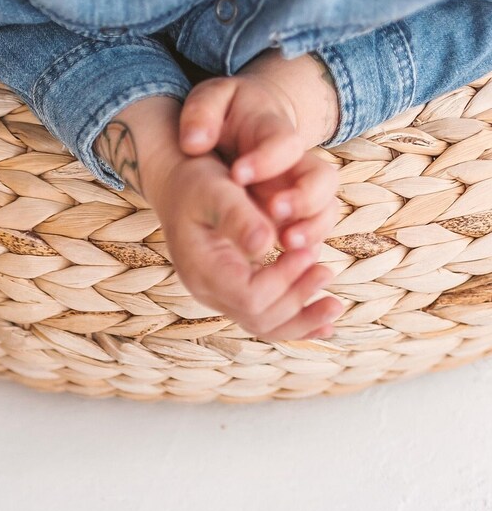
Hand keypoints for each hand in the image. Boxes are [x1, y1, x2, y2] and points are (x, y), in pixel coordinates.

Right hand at [149, 146, 341, 339]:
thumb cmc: (196, 183)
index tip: (307, 252)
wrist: (178, 187)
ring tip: (333, 305)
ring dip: (302, 320)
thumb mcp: (213, 189)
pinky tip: (323, 327)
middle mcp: (209, 292)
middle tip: (327, 271)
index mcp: (202, 270)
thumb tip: (265, 245)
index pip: (249, 296)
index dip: (284, 279)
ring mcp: (221, 297)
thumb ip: (238, 217)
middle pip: (259, 318)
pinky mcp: (236, 294)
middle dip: (298, 299)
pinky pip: (267, 320)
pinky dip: (297, 324)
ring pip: (265, 327)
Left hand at [179, 62, 340, 255]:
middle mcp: (296, 164)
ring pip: (324, 211)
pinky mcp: (297, 216)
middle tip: (274, 211)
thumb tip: (195, 142)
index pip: (283, 142)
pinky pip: (312, 235)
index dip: (265, 158)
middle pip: (321, 180)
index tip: (237, 173)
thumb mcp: (211, 101)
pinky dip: (305, 251)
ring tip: (285, 243)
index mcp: (274, 131)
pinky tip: (285, 266)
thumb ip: (202, 113)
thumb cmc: (225, 116)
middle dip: (303, 198)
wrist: (245, 128)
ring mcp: (301, 191)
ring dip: (310, 230)